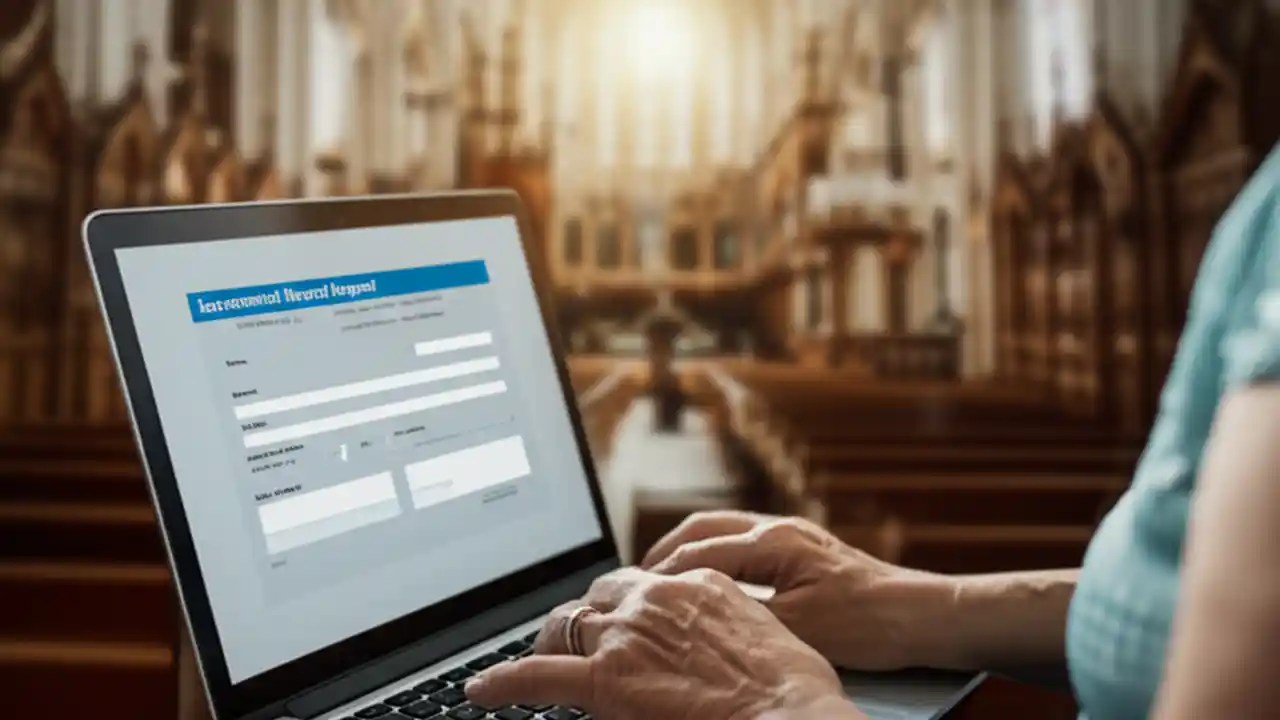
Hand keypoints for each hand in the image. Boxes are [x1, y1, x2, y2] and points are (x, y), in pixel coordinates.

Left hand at [465, 567, 864, 719]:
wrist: (789, 715)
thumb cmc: (790, 689)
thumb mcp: (762, 634)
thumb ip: (720, 627)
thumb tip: (705, 644)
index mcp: (695, 582)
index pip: (640, 583)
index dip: (623, 604)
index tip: (617, 617)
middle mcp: (655, 596)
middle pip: (599, 596)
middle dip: (587, 616)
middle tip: (578, 638)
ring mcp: (626, 634)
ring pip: (568, 624)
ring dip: (553, 640)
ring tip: (536, 658)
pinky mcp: (606, 679)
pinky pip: (538, 674)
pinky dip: (505, 681)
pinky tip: (482, 690)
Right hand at [642, 511, 954, 670]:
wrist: (921, 616)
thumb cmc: (867, 622)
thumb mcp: (795, 626)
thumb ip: (741, 612)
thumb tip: (695, 611)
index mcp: (771, 542)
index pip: (697, 553)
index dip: (660, 574)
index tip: (633, 591)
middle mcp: (778, 528)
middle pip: (702, 528)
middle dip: (665, 551)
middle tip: (636, 578)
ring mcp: (792, 535)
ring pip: (722, 530)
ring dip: (689, 550)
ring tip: (663, 576)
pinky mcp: (803, 549)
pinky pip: (743, 541)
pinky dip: (715, 555)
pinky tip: (710, 580)